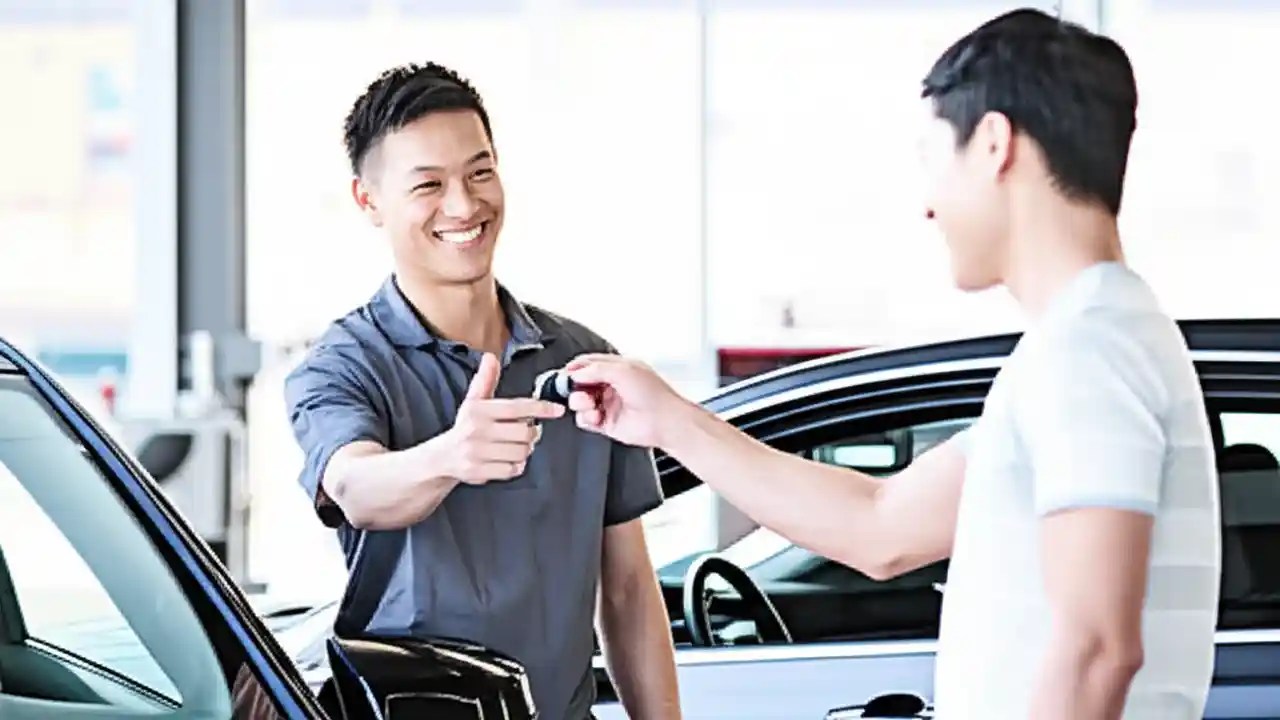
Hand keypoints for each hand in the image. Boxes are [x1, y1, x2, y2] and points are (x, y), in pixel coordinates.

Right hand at [437, 353, 564, 483]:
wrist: (442, 457)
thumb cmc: (465, 426)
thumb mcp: (473, 401)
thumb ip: (486, 380)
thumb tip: (490, 357)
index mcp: (478, 410)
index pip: (516, 407)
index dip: (540, 408)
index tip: (557, 410)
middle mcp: (476, 430)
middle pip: (523, 432)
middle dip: (532, 432)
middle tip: (529, 431)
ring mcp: (477, 453)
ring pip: (520, 452)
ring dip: (525, 450)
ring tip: (519, 445)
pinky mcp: (478, 472)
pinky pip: (511, 470)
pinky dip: (516, 466)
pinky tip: (509, 459)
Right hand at [564, 354, 690, 448]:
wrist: (664, 422)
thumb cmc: (654, 395)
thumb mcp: (623, 371)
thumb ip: (596, 369)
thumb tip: (576, 373)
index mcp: (618, 368)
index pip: (590, 363)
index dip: (576, 367)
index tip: (566, 373)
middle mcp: (613, 385)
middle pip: (581, 383)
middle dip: (575, 386)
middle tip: (574, 389)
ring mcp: (609, 404)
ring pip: (581, 402)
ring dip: (580, 403)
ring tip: (589, 404)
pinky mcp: (607, 423)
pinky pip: (586, 419)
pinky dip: (586, 418)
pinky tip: (595, 417)